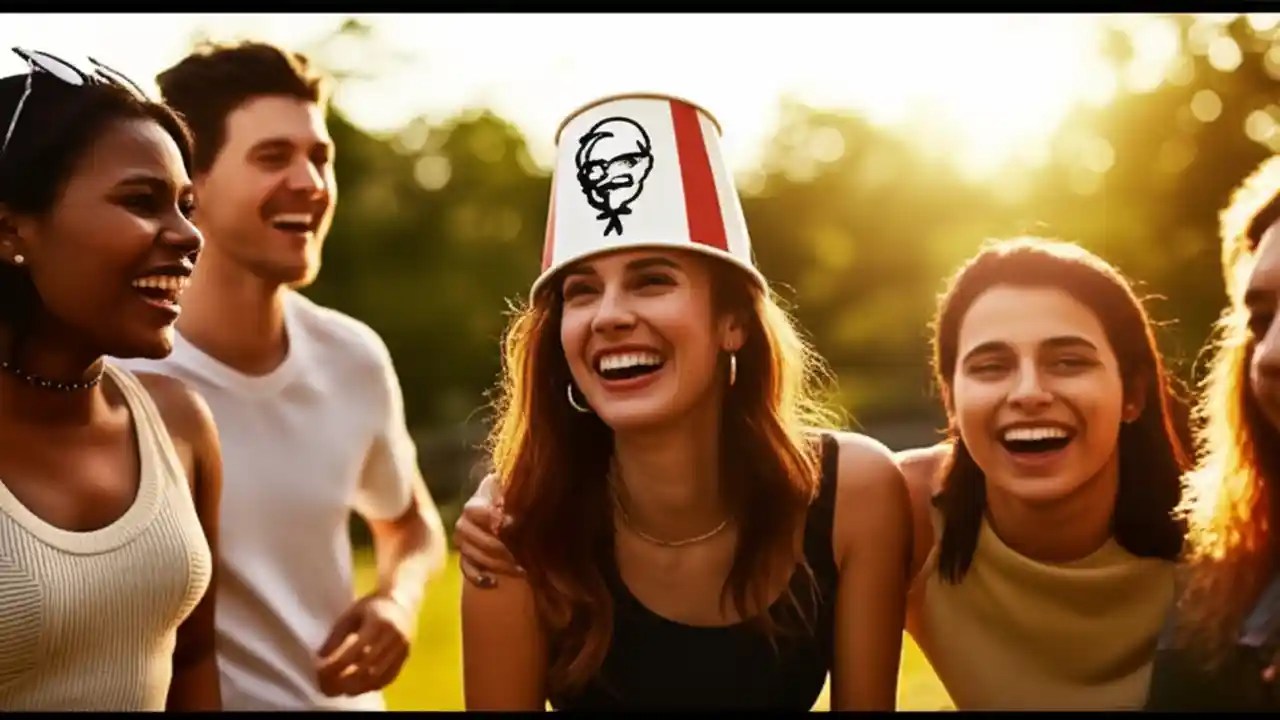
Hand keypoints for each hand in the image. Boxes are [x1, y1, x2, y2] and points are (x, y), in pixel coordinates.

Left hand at [316, 591, 413, 696]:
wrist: (402, 602)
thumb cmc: (372, 607)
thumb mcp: (351, 615)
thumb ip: (336, 636)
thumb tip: (320, 657)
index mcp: (378, 623)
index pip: (353, 652)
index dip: (334, 665)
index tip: (319, 671)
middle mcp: (393, 638)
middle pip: (366, 668)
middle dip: (343, 681)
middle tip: (326, 687)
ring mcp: (402, 649)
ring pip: (377, 677)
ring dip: (356, 688)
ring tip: (339, 691)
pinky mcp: (406, 657)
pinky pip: (388, 678)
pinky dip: (370, 687)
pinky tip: (357, 688)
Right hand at [453, 473, 522, 588]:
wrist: (503, 513)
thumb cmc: (510, 501)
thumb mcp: (511, 493)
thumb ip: (510, 497)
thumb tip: (514, 507)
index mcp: (473, 505)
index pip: (474, 511)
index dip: (491, 517)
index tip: (511, 523)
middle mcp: (464, 524)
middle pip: (477, 539)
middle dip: (501, 549)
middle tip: (524, 554)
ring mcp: (463, 543)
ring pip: (475, 556)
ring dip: (498, 565)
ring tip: (522, 569)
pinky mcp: (465, 560)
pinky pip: (468, 571)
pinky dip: (479, 578)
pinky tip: (494, 582)